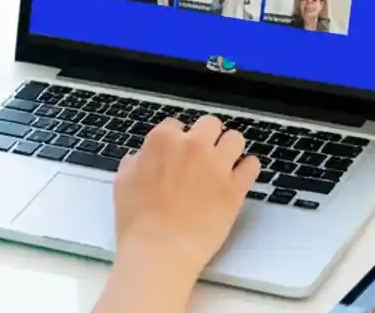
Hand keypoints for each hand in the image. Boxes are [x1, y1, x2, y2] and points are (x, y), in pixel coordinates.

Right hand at [113, 116, 260, 276]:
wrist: (160, 250)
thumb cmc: (137, 221)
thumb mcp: (122, 183)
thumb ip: (135, 162)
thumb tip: (141, 157)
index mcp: (163, 140)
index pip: (176, 125)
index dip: (177, 140)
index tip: (178, 154)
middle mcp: (193, 145)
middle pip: (210, 124)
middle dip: (207, 137)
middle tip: (202, 157)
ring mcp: (217, 165)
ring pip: (235, 139)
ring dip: (230, 149)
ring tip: (224, 165)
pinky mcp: (236, 187)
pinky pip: (252, 165)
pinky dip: (247, 170)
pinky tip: (239, 179)